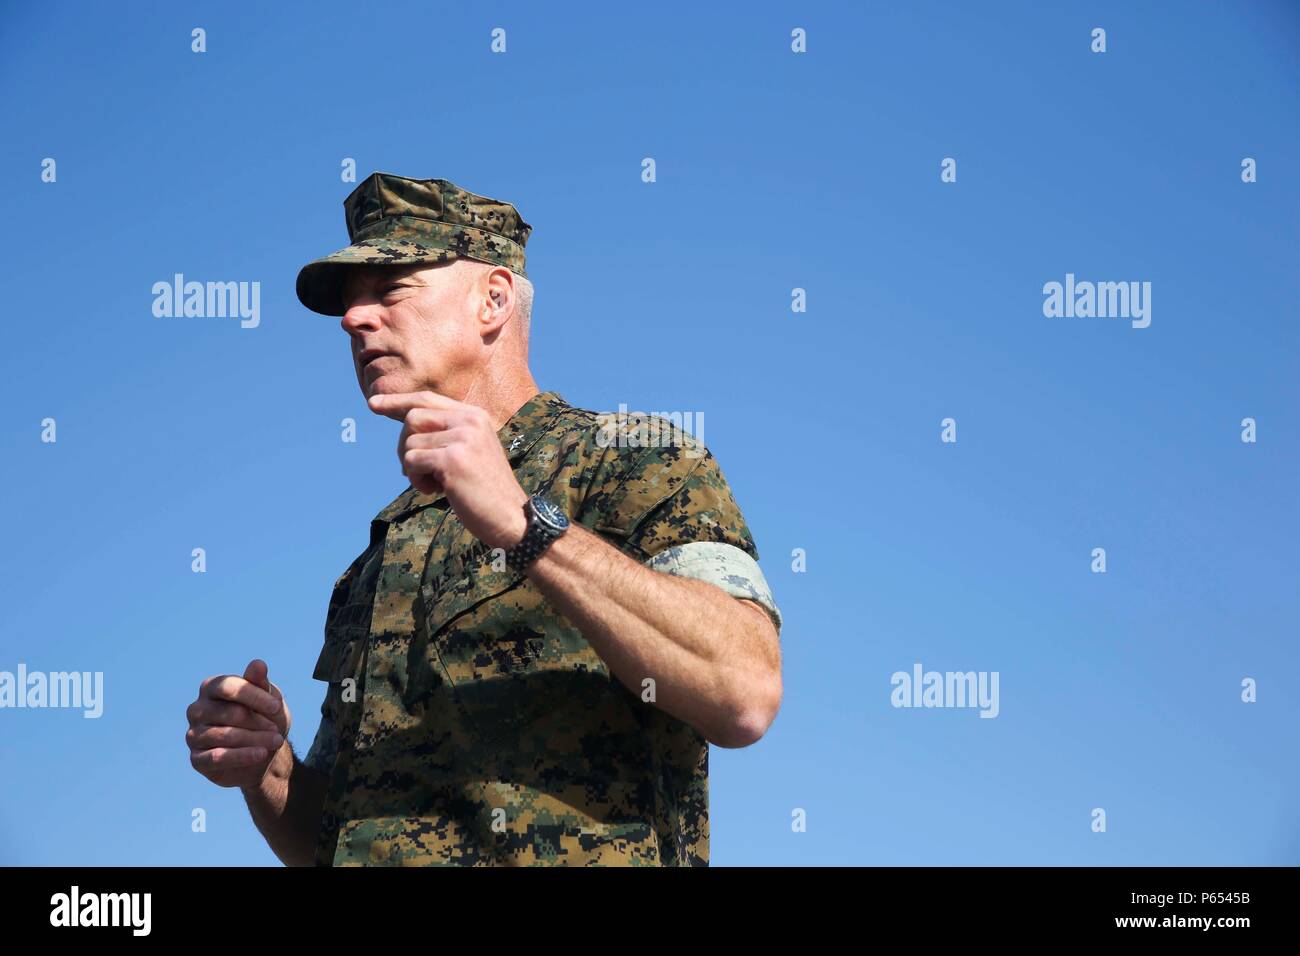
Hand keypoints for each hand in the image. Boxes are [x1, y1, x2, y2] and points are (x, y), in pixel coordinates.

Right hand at [186, 659, 290, 789]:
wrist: (262, 753)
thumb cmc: (262, 718)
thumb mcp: (267, 699)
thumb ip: (259, 683)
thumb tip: (258, 664)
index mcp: (210, 688)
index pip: (228, 687)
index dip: (254, 696)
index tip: (276, 707)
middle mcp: (197, 710)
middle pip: (231, 713)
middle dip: (259, 722)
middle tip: (277, 731)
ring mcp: (193, 735)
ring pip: (225, 736)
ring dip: (255, 739)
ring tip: (276, 742)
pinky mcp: (197, 759)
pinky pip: (217, 757)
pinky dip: (242, 755)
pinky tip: (261, 754)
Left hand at [368, 390, 529, 549]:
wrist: (513, 518)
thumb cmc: (486, 491)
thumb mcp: (470, 452)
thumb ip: (445, 435)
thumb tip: (405, 427)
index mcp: (475, 415)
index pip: (427, 399)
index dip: (397, 401)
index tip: (373, 404)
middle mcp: (470, 420)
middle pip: (413, 417)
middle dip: (404, 446)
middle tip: (415, 471)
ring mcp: (462, 438)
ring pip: (409, 442)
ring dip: (413, 468)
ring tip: (435, 484)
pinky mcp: (452, 459)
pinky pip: (412, 461)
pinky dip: (416, 480)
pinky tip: (436, 491)